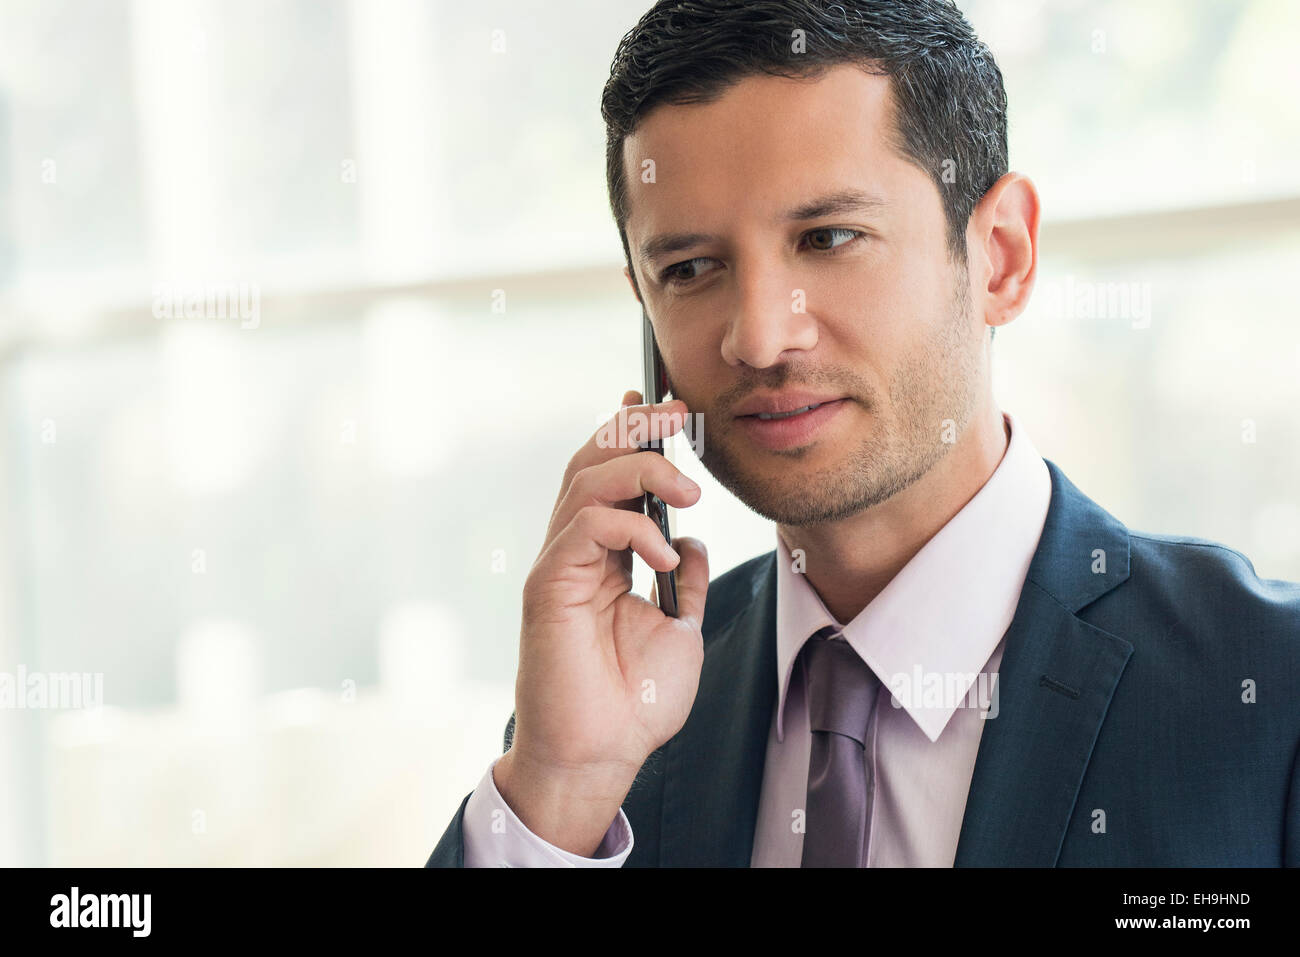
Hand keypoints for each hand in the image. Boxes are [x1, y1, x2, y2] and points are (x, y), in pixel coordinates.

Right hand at [496, 390, 708, 855]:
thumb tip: (694, 540)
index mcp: (603, 558)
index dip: (633, 435)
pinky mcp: (549, 586)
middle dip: (634, 429)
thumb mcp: (681, 628)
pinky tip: (663, 556)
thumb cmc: (634, 701)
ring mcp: (560, 566)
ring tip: (687, 486)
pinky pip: (584, 527)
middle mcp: (576, 552)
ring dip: (640, 470)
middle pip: (591, 462)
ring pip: (585, 481)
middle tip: (679, 414)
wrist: (602, 754)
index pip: (610, 478)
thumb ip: (686, 581)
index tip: (669, 407)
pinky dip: (630, 528)